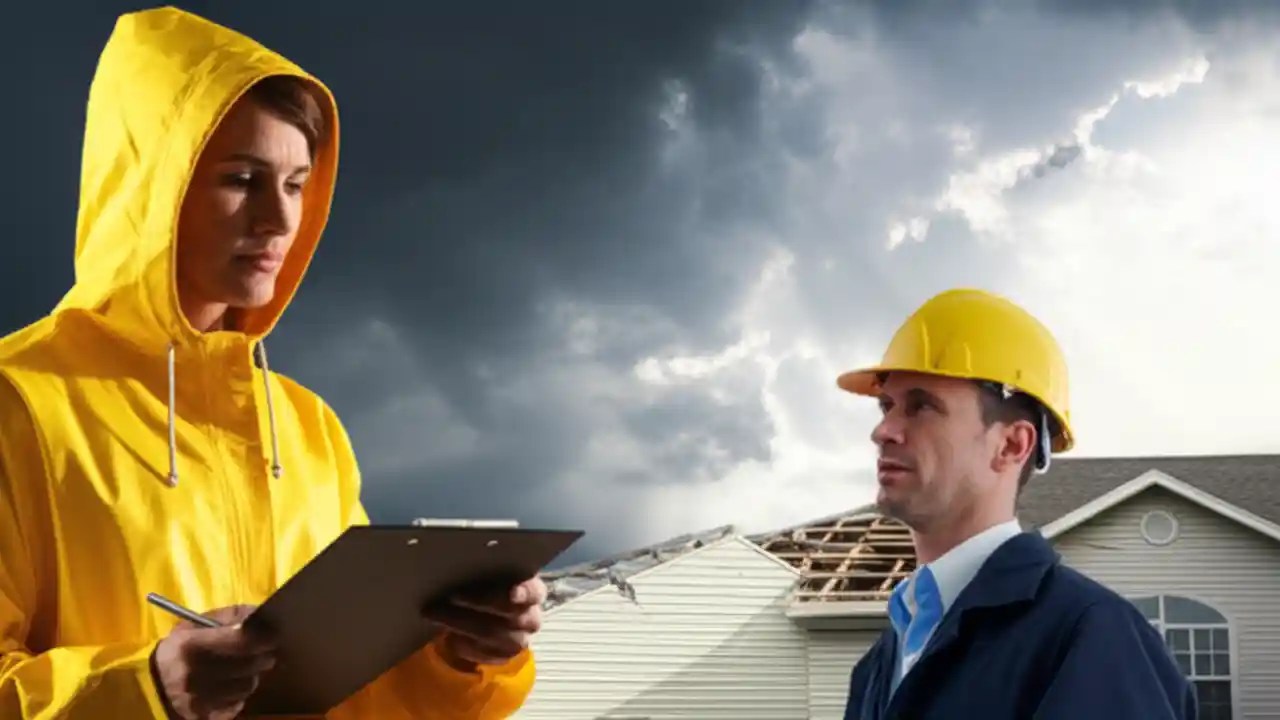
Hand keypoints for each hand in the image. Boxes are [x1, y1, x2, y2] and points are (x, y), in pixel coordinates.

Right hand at [150, 604, 276, 719]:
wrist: (150, 687)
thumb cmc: (177, 650)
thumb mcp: (194, 626)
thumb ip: (229, 617)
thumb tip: (260, 615)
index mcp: (191, 646)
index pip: (243, 641)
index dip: (263, 636)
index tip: (272, 634)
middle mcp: (195, 675)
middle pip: (250, 665)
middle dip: (263, 656)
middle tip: (266, 651)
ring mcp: (200, 701)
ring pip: (247, 686)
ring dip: (252, 675)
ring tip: (243, 668)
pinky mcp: (205, 718)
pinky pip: (238, 704)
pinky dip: (239, 694)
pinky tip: (230, 686)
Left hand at [424, 576, 546, 669]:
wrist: (482, 614)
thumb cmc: (485, 585)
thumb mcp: (488, 573)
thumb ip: (484, 568)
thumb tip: (461, 558)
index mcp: (533, 590)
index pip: (534, 592)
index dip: (525, 593)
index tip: (512, 593)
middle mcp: (531, 617)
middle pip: (510, 613)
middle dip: (478, 603)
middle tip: (451, 596)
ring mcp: (520, 639)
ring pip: (495, 635)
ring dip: (462, 624)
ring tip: (436, 614)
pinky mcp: (504, 657)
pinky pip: (486, 655)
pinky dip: (465, 645)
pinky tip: (449, 636)